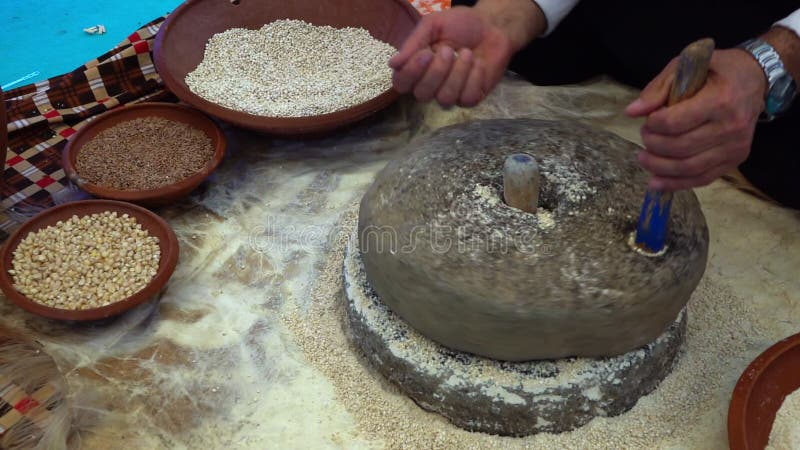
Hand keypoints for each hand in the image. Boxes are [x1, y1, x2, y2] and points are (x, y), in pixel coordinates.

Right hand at [388, 7, 514, 107]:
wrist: (492, 26)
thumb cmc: (460, 24)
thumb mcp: (433, 24)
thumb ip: (413, 42)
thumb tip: (392, 64)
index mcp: (416, 68)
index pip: (401, 83)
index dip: (411, 72)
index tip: (426, 52)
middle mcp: (430, 85)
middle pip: (422, 95)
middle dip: (437, 71)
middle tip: (449, 49)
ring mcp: (450, 94)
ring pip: (444, 99)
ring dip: (458, 73)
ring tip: (467, 53)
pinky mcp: (470, 98)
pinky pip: (467, 99)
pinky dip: (475, 77)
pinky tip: (478, 64)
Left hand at [625, 49, 767, 190]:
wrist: (754, 80)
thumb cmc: (716, 71)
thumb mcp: (685, 67)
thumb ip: (657, 90)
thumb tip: (631, 112)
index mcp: (719, 99)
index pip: (675, 123)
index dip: (654, 125)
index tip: (648, 120)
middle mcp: (731, 126)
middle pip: (680, 148)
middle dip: (654, 145)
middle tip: (645, 136)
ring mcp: (735, 147)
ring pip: (689, 168)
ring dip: (659, 167)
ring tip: (644, 158)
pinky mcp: (735, 160)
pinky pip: (702, 178)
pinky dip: (676, 183)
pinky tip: (656, 181)